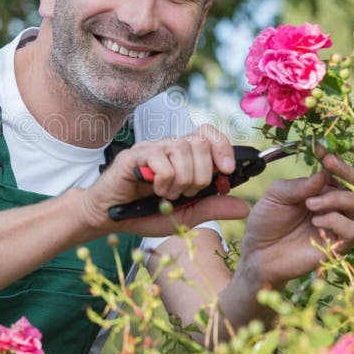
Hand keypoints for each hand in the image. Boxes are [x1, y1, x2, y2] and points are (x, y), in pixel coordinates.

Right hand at [81, 124, 249, 236]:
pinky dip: (163, 181)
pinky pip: (161, 160)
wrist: (109, 218)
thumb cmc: (144, 213)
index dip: (223, 148)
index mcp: (184, 157)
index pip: (209, 135)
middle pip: (200, 143)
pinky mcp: (134, 155)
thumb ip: (212, 208)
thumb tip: (244, 206)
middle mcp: (169, 147)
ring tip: (169, 194)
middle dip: (201, 175)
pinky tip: (154, 191)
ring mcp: (152, 148)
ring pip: (182, 148)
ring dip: (182, 179)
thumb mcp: (185, 215)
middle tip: (187, 194)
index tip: (227, 170)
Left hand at [239, 151, 353, 286]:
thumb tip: (322, 174)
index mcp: (322, 188)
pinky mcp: (339, 245)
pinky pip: (353, 229)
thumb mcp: (276, 195)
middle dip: (348, 172)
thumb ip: (298, 185)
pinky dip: (336, 221)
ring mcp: (338, 224)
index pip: (340, 170)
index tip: (321, 151)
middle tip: (328, 165)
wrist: (258, 253)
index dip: (335, 158)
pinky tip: (316, 221)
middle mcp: (335, 204)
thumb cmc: (267, 221)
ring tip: (310, 204)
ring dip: (336, 198)